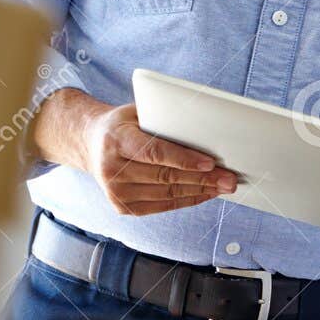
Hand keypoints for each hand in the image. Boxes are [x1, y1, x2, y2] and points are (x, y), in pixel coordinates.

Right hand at [81, 103, 238, 216]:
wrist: (90, 144)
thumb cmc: (121, 125)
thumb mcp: (135, 113)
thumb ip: (161, 119)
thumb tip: (202, 127)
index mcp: (116, 140)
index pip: (154, 152)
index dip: (184, 159)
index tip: (210, 163)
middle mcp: (112, 169)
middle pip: (165, 177)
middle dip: (203, 179)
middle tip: (230, 178)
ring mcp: (116, 192)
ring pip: (167, 194)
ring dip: (200, 191)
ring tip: (223, 187)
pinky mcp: (122, 207)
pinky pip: (162, 206)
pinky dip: (187, 200)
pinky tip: (204, 194)